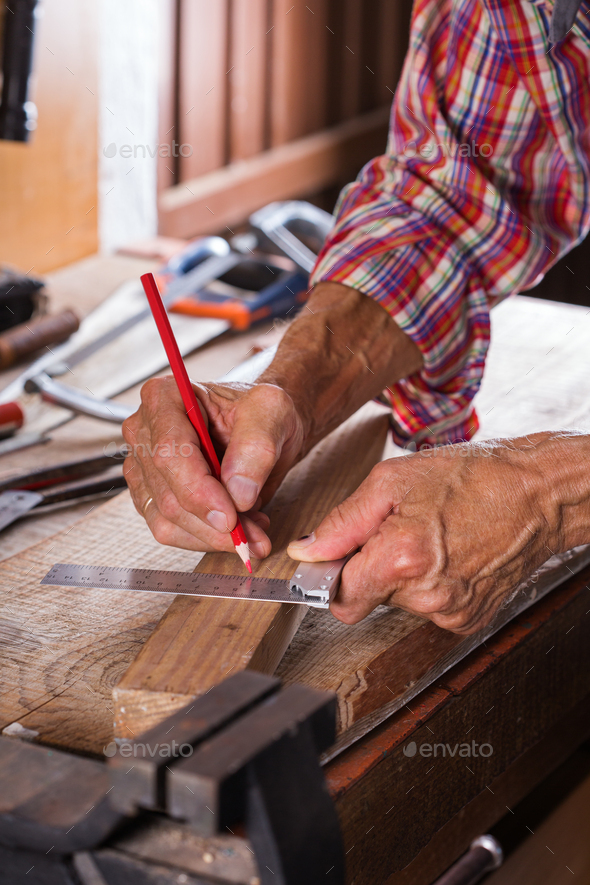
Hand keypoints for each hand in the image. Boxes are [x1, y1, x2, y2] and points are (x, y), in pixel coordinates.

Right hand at [123, 376, 304, 555]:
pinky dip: (205, 538)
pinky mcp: (151, 494)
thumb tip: (238, 494)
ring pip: (167, 518)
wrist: (263, 425)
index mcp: (165, 397)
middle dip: (214, 522)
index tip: (231, 516)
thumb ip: (257, 447)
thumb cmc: (262, 411)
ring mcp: (143, 465)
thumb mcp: (272, 411)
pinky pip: (169, 530)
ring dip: (213, 535)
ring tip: (253, 529)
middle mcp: (144, 430)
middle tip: (256, 535)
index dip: (198, 491)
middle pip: (167, 492)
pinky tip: (236, 530)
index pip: (170, 453)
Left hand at [288, 434, 571, 633]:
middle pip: (369, 599)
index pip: (339, 599)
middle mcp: (426, 596)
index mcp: (401, 559)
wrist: (536, 493)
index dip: (334, 576)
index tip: (341, 558)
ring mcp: (451, 613)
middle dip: (371, 569)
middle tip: (398, 531)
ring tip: (431, 537)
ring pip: (398, 603)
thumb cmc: (470, 477)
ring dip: (403, 575)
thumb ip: (341, 523)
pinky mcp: (470, 620)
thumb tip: (305, 553)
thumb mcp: (392, 481)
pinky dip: (431, 586)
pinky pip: (429, 608)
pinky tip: (450, 555)